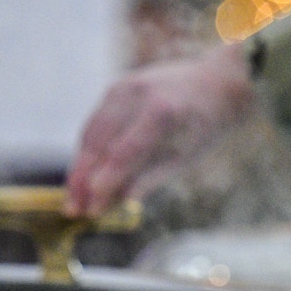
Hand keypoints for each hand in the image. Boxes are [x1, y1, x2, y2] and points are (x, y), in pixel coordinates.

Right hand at [63, 46, 252, 216]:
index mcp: (162, 112)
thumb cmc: (206, 124)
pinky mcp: (116, 87)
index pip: (124, 153)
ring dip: (79, 167)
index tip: (92, 210)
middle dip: (83, 179)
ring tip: (74, 198)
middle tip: (74, 210)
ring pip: (90, 132)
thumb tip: (117, 203)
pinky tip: (83, 174)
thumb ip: (151, 178)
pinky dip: (87, 149)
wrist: (216, 81)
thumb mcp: (187, 157)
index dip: (105, 183)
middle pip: (99, 142)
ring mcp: (124, 86)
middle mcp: (138, 94)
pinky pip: (95, 122)